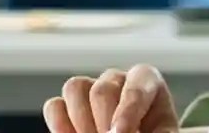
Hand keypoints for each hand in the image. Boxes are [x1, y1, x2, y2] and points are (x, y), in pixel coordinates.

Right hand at [43, 64, 180, 132]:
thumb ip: (153, 132)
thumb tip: (118, 131)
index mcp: (147, 81)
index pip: (136, 86)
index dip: (127, 112)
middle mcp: (118, 79)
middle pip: (102, 90)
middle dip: (104, 120)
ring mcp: (91, 89)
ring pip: (74, 88)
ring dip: (82, 121)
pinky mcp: (68, 106)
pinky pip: (54, 106)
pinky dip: (59, 125)